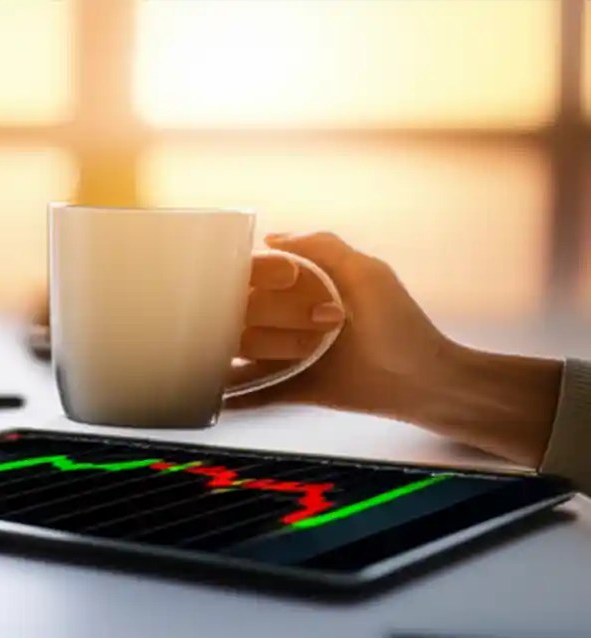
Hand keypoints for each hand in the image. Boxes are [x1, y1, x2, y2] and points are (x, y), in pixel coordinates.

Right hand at [226, 231, 452, 415]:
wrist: (422, 382)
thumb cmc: (399, 324)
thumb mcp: (368, 273)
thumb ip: (324, 247)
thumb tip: (270, 238)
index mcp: (302, 286)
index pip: (253, 274)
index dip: (260, 277)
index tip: (289, 283)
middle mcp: (285, 317)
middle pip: (241, 312)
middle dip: (273, 318)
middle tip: (321, 328)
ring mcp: (285, 355)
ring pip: (241, 350)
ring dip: (258, 352)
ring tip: (295, 356)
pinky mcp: (290, 389)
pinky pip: (252, 393)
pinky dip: (234, 396)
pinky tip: (217, 397)